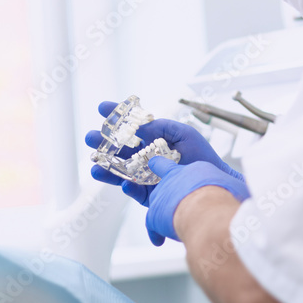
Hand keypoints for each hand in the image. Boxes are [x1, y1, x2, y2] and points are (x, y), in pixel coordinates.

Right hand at [85, 101, 243, 203]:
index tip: (102, 107)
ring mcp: (145, 176)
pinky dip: (128, 187)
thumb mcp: (184, 134)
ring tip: (94, 164)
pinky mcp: (149, 195)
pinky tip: (124, 183)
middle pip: (119, 149)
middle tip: (90, 137)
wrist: (212, 182)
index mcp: (153, 140)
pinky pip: (134, 191)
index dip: (116, 117)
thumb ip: (163, 127)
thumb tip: (142, 125)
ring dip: (106, 167)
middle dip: (103, 142)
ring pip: (120, 171)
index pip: (131, 127)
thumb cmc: (201, 157)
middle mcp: (145, 157)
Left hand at [144, 157, 250, 245]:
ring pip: (158, 203)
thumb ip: (238, 186)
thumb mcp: (236, 186)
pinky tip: (159, 240)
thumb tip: (251, 190)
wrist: (208, 213)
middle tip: (175, 200)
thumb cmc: (224, 199)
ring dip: (165, 213)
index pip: (180, 163)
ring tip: (174, 223)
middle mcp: (173, 179)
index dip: (172, 167)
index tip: (173, 172)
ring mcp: (161, 196)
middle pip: (165, 181)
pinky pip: (151, 225)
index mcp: (193, 170)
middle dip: (170, 191)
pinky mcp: (154, 215)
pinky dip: (156, 232)